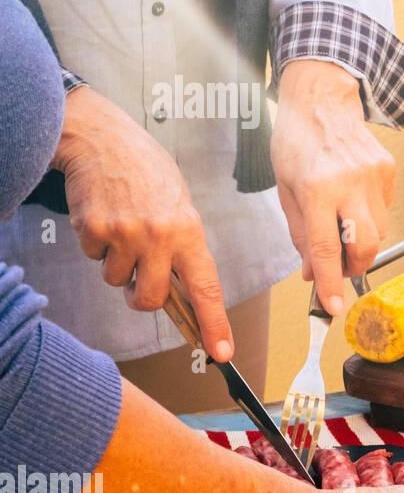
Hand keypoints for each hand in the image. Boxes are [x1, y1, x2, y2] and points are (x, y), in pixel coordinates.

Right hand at [54, 86, 232, 361]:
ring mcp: (125, 235)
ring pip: (115, 280)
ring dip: (115, 263)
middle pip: (149, 299)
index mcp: (189, 231)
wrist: (103, 139)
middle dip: (140, 297)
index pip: (206, 288)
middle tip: (137, 280)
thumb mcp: (179, 204)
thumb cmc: (146, 171)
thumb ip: (182, 244)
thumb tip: (181, 288)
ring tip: (122, 228)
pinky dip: (95, 244)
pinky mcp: (94, 230)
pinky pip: (93, 258)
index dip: (214, 324)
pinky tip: (103, 215)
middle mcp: (160, 237)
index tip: (221, 353)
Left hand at [271, 60, 395, 315]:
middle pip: (364, 246)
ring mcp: (375, 176)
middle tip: (338, 268)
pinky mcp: (389, 172)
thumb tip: (312, 271)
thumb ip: (300, 234)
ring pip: (378, 232)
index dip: (329, 282)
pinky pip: (385, 210)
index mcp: (317, 187)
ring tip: (341, 225)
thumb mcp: (285, 189)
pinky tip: (352, 199)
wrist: (322, 100)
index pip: (326, 247)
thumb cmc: (297, 141)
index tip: (331, 307)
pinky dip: (368, 216)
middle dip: (353, 266)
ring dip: (359, 241)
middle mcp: (350, 183)